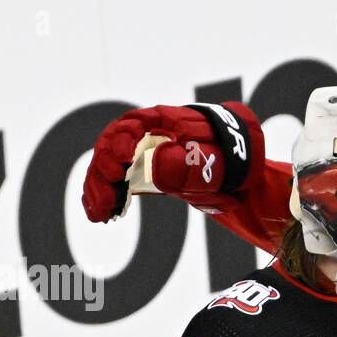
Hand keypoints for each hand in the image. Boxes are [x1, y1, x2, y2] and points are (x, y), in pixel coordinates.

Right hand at [81, 102, 263, 221]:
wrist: (237, 169)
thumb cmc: (229, 159)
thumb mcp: (216, 162)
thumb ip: (190, 164)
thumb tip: (156, 167)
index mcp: (166, 121)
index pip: (134, 124)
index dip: (122, 142)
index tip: (121, 164)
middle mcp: (146, 134)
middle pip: (112, 143)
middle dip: (104, 169)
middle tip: (107, 196)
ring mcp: (140, 152)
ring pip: (108, 164)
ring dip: (99, 187)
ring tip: (100, 213)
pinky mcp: (138, 172)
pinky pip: (114, 181)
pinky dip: (104, 196)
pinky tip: (98, 215)